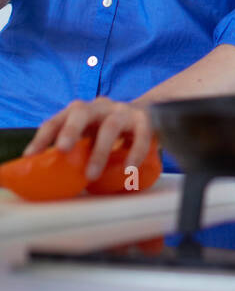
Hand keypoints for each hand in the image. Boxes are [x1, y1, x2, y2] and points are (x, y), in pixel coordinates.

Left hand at [21, 97, 153, 181]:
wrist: (149, 114)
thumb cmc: (109, 132)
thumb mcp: (90, 136)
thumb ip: (76, 152)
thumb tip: (55, 183)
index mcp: (80, 111)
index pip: (57, 120)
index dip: (42, 137)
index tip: (30, 156)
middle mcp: (99, 107)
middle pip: (81, 112)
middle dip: (70, 130)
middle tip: (62, 149)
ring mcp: (122, 112)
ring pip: (110, 126)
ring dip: (99, 151)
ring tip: (91, 175)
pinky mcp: (144, 121)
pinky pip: (140, 136)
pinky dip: (134, 153)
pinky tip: (128, 169)